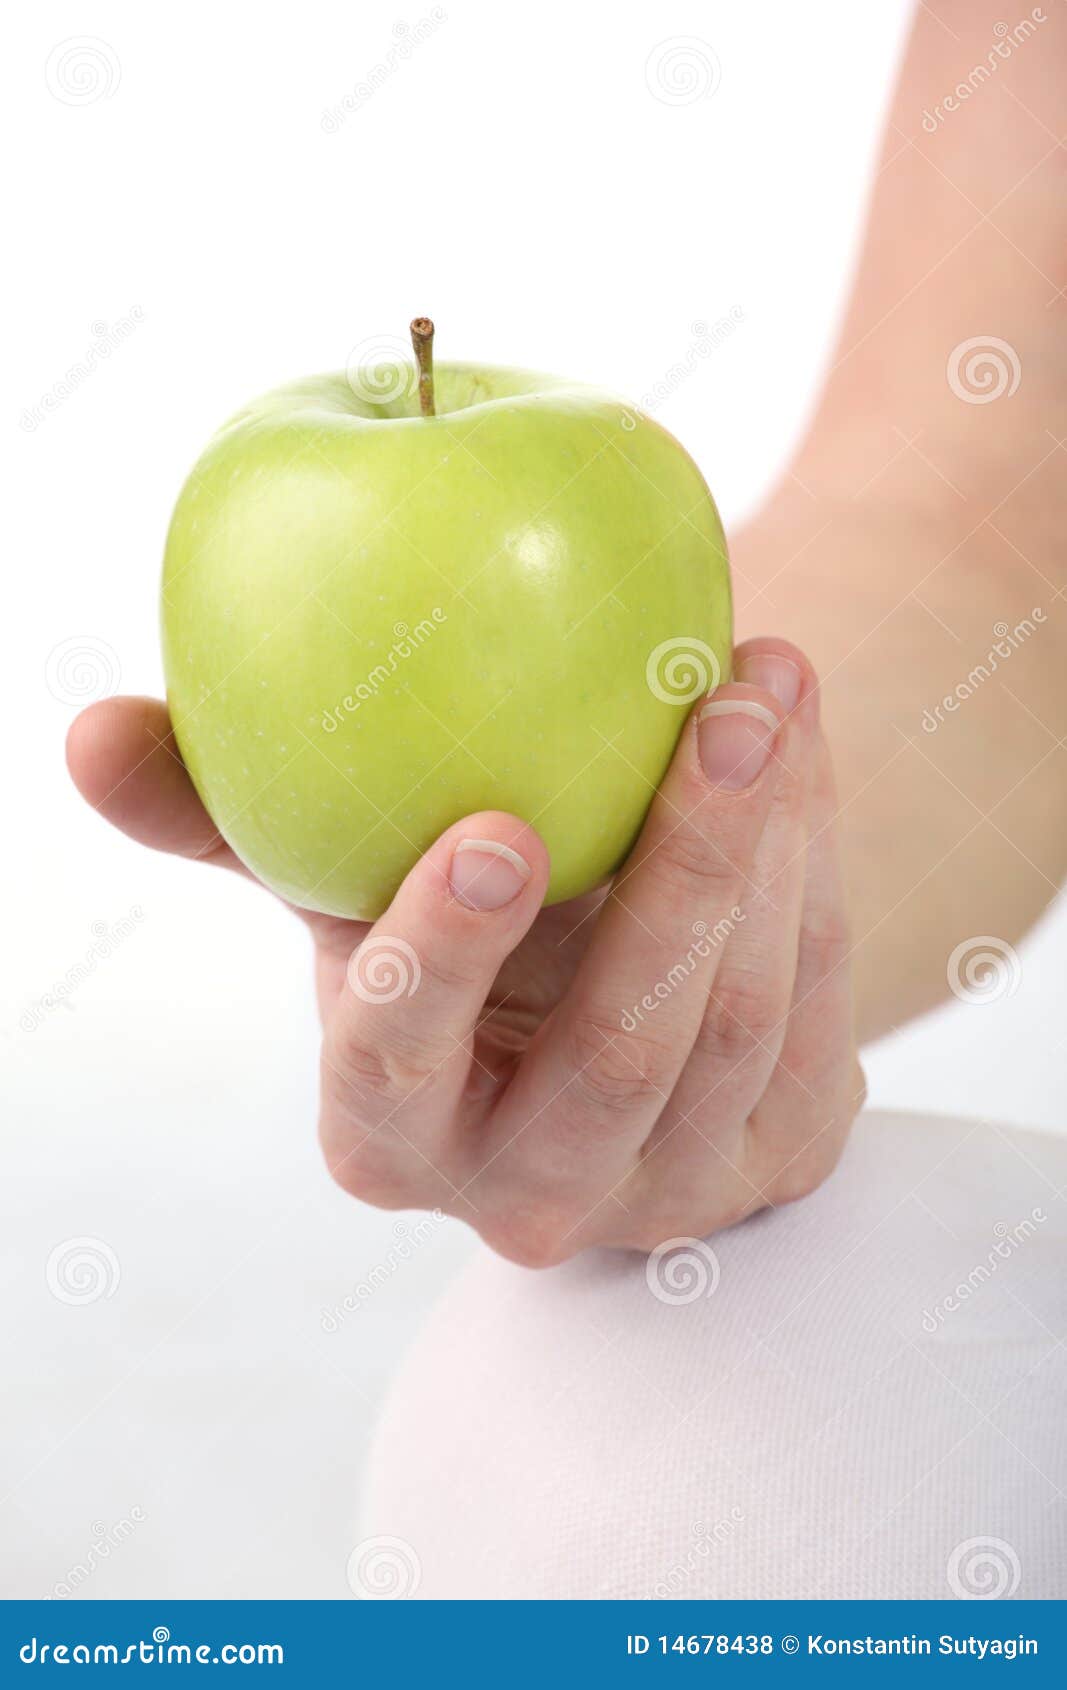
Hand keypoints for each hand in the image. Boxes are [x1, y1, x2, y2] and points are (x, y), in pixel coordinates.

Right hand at [68, 636, 863, 1265]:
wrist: (603, 990)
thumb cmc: (451, 928)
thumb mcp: (342, 882)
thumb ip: (227, 818)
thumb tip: (88, 733)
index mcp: (390, 1133)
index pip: (394, 1065)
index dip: (438, 959)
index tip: (494, 828)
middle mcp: (532, 1192)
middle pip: (616, 1054)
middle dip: (681, 874)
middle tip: (721, 712)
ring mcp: (668, 1190)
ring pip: (735, 1023)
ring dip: (770, 843)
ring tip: (772, 688)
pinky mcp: (778, 1157)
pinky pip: (812, 1008)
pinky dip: (815, 867)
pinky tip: (801, 753)